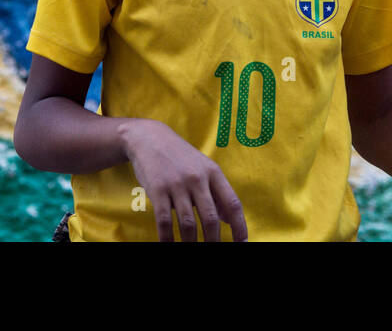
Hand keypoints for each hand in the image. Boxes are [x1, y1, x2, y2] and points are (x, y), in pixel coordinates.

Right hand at [120, 119, 247, 240]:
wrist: (149, 138)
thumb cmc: (180, 157)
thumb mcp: (203, 168)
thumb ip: (217, 192)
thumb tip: (228, 219)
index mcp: (213, 173)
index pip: (232, 203)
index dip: (239, 227)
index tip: (242, 244)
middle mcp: (197, 178)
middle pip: (210, 218)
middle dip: (213, 241)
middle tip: (214, 252)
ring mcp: (177, 184)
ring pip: (188, 223)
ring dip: (191, 244)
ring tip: (191, 252)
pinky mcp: (158, 189)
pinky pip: (164, 221)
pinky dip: (168, 238)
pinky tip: (169, 245)